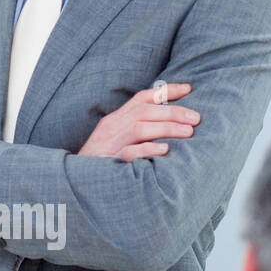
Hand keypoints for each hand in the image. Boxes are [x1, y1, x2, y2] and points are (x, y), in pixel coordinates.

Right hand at [78, 82, 199, 160]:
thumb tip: (166, 126)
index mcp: (115, 120)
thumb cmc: (99, 164)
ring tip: (189, 133)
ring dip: (167, 128)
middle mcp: (112, 127)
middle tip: (196, 118)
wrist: (74, 181)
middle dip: (173, 112)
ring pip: (139, 128)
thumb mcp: (115, 141)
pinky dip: (148, 150)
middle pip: (144, 111)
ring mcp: (109, 144)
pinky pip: (129, 152)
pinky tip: (165, 151)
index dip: (165, 91)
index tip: (189, 88)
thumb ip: (136, 131)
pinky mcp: (108, 162)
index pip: (141, 98)